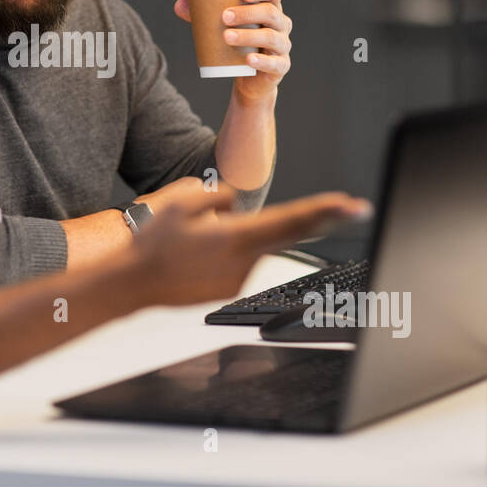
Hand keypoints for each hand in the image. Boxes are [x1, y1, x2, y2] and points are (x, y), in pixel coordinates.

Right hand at [128, 182, 371, 306]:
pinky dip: (222, 252)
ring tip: (190, 240)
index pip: (290, 221)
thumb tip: (234, 204)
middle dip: (320, 219)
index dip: (324, 212)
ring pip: (249, 244)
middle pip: (285, 232)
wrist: (132, 286)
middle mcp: (243, 263)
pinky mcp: (228, 290)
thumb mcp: (180, 202)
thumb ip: (217, 197)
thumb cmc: (153, 245)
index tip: (351, 206)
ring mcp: (237, 280)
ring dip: (234, 236)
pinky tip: (191, 255)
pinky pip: (235, 260)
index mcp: (235, 238)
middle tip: (355, 207)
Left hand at [174, 0, 291, 101]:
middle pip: (271, 13)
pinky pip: (275, 62)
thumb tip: (179, 4)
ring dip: (248, 35)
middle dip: (247, 13)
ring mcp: (283, 46)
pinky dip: (262, 61)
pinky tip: (249, 59)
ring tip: (226, 36)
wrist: (249, 79)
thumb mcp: (222, 28)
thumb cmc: (238, 45)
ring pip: (270, 37)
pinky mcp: (281, 66)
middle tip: (224, 17)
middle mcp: (281, 25)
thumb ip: (203, 16)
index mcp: (270, 9)